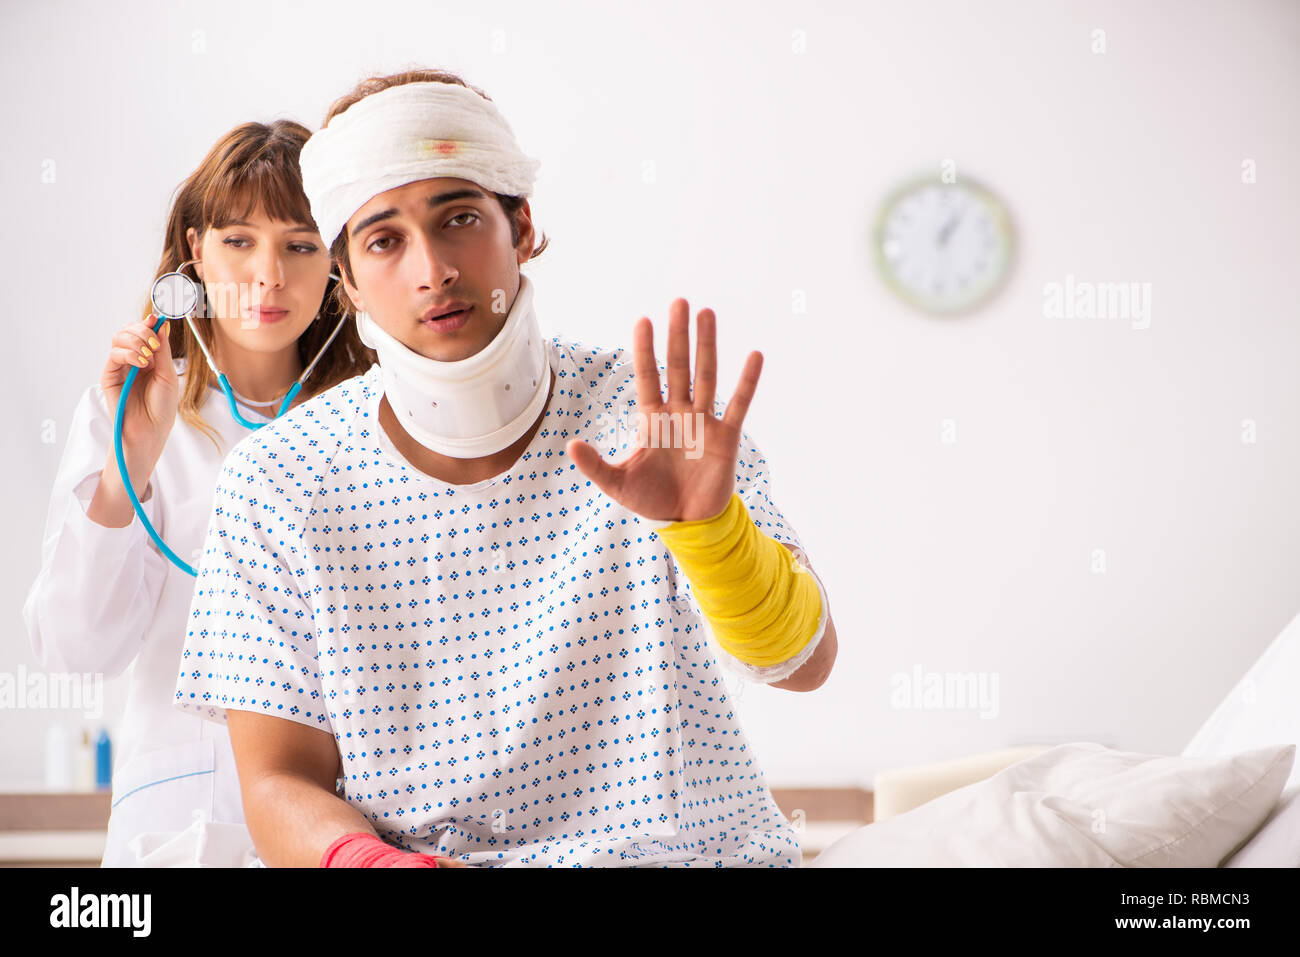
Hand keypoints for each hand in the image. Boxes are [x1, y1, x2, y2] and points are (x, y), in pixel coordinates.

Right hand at [100, 314, 178, 464]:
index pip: (143, 332)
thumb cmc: (161, 407)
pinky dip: (128, 353)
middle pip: (128, 330)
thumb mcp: (168, 375)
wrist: (150, 430)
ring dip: (135, 341)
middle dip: (141, 330)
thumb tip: (161, 325)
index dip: (148, 323)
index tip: (156, 318)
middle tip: (153, 343)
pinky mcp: (109, 375)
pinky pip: (114, 354)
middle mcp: (133, 359)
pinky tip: (141, 363)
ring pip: (118, 338)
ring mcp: (120, 367)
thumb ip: (163, 350)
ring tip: (148, 357)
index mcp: (149, 358)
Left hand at [566, 299, 761, 523]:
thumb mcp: (617, 484)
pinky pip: (738, 404)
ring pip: (706, 375)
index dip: (644, 350)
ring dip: (706, 345)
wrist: (686, 522)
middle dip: (677, 335)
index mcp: (651, 419)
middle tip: (679, 301)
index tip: (643, 320)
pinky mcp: (726, 437)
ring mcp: (703, 421)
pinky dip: (746, 382)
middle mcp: (678, 412)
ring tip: (707, 313)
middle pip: (677, 366)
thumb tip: (570, 446)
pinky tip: (754, 356)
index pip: (647, 376)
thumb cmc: (652, 499)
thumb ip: (596, 465)